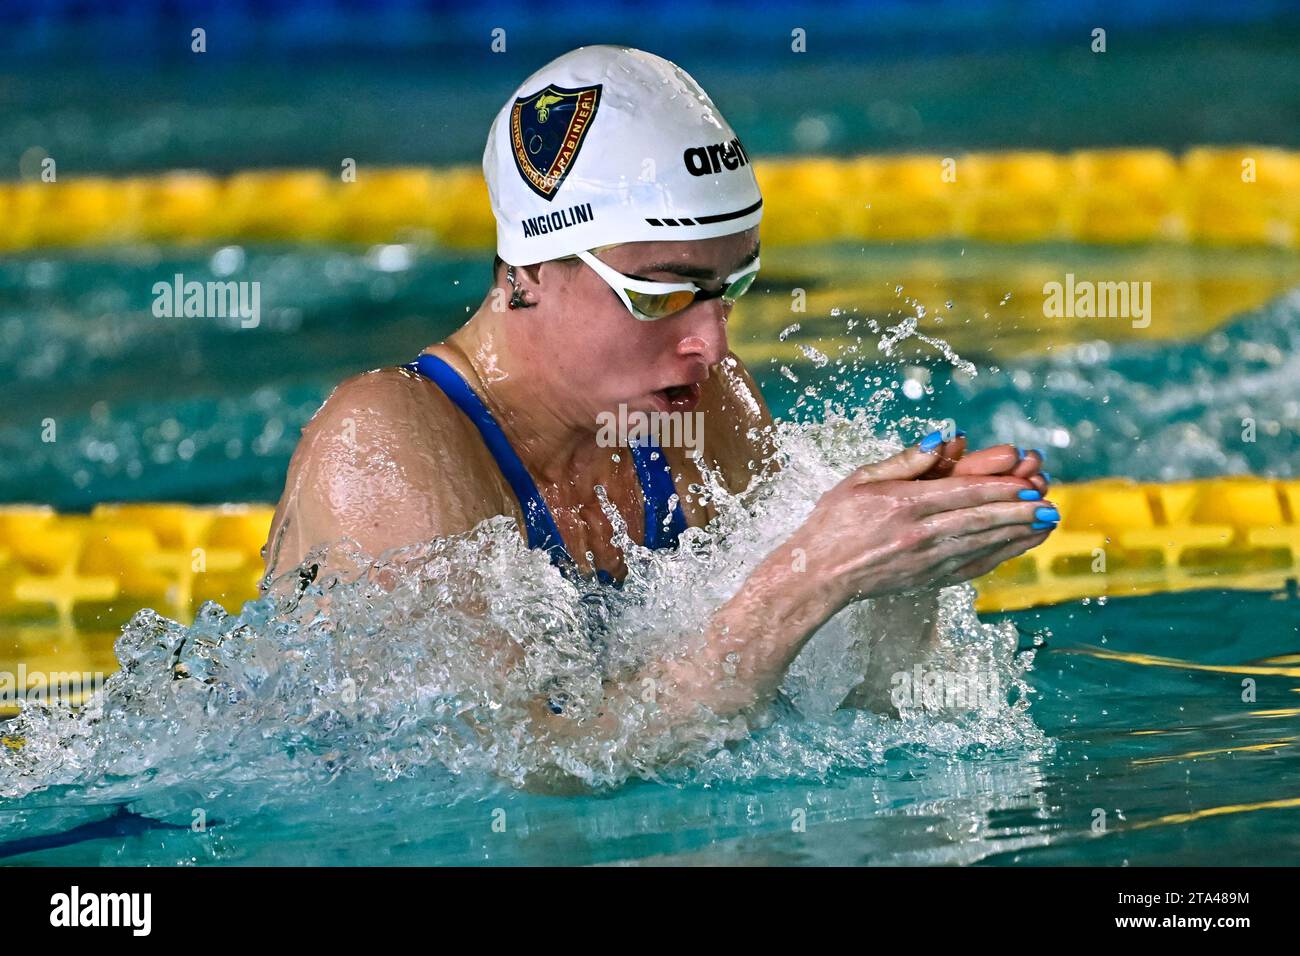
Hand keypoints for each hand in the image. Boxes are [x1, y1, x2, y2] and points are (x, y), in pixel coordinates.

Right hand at [792, 432, 1055, 610]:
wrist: (815, 574)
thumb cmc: (833, 522)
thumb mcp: (859, 480)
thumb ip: (904, 461)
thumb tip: (942, 440)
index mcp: (902, 504)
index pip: (962, 494)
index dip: (1000, 488)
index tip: (1029, 482)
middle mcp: (917, 535)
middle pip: (979, 520)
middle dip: (1019, 511)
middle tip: (1051, 503)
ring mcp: (924, 561)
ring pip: (982, 544)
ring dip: (1018, 533)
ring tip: (1048, 522)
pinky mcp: (926, 580)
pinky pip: (972, 566)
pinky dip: (1000, 556)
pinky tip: (1019, 546)